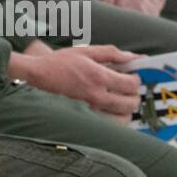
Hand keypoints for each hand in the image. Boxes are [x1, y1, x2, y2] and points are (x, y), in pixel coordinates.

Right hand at [20, 45, 142, 122]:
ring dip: (128, 109)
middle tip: (129, 88)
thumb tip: (134, 57)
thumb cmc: (62, 62)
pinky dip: (117, 119)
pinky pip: (110, 125)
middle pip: (131, 103)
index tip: (132, 76)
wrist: (40, 75)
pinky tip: (114, 110)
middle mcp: (97, 95)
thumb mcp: (87, 51)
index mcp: (99, 76)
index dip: (136, 80)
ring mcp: (91, 109)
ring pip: (124, 117)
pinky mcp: (86, 117)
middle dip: (135, 95)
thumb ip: (112, 53)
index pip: (131, 84)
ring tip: (123, 99)